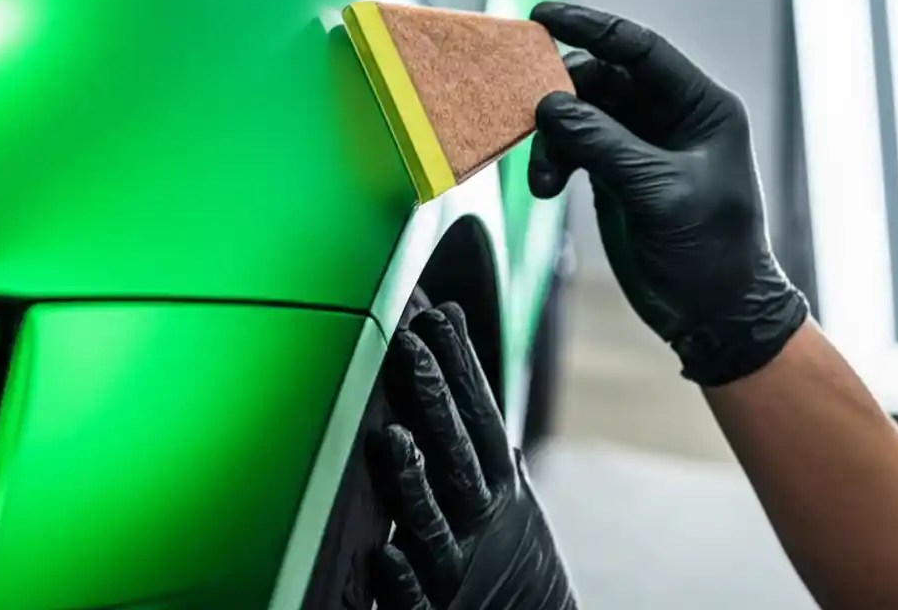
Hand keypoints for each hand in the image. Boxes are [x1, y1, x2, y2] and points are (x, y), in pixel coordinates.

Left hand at [369, 303, 576, 609]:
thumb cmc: (514, 565)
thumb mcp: (512, 505)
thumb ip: (492, 457)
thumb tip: (475, 391)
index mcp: (499, 489)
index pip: (480, 415)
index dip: (461, 366)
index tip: (439, 316)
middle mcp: (480, 522)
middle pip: (457, 451)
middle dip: (434, 398)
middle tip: (408, 346)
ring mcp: (457, 568)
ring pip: (431, 519)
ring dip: (411, 480)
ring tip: (390, 437)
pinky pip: (414, 598)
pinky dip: (401, 576)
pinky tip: (383, 553)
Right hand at [527, 1, 807, 385]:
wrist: (713, 315)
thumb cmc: (708, 253)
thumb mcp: (658, 194)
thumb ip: (604, 145)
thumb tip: (549, 105)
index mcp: (700, 108)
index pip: (640, 50)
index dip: (592, 29)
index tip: (542, 17)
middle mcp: (670, 118)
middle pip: (600, 82)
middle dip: (561, 99)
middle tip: (530, 118)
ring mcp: (640, 146)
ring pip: (579, 116)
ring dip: (552, 142)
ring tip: (544, 184)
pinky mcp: (616, 175)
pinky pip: (573, 149)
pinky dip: (554, 164)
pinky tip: (547, 191)